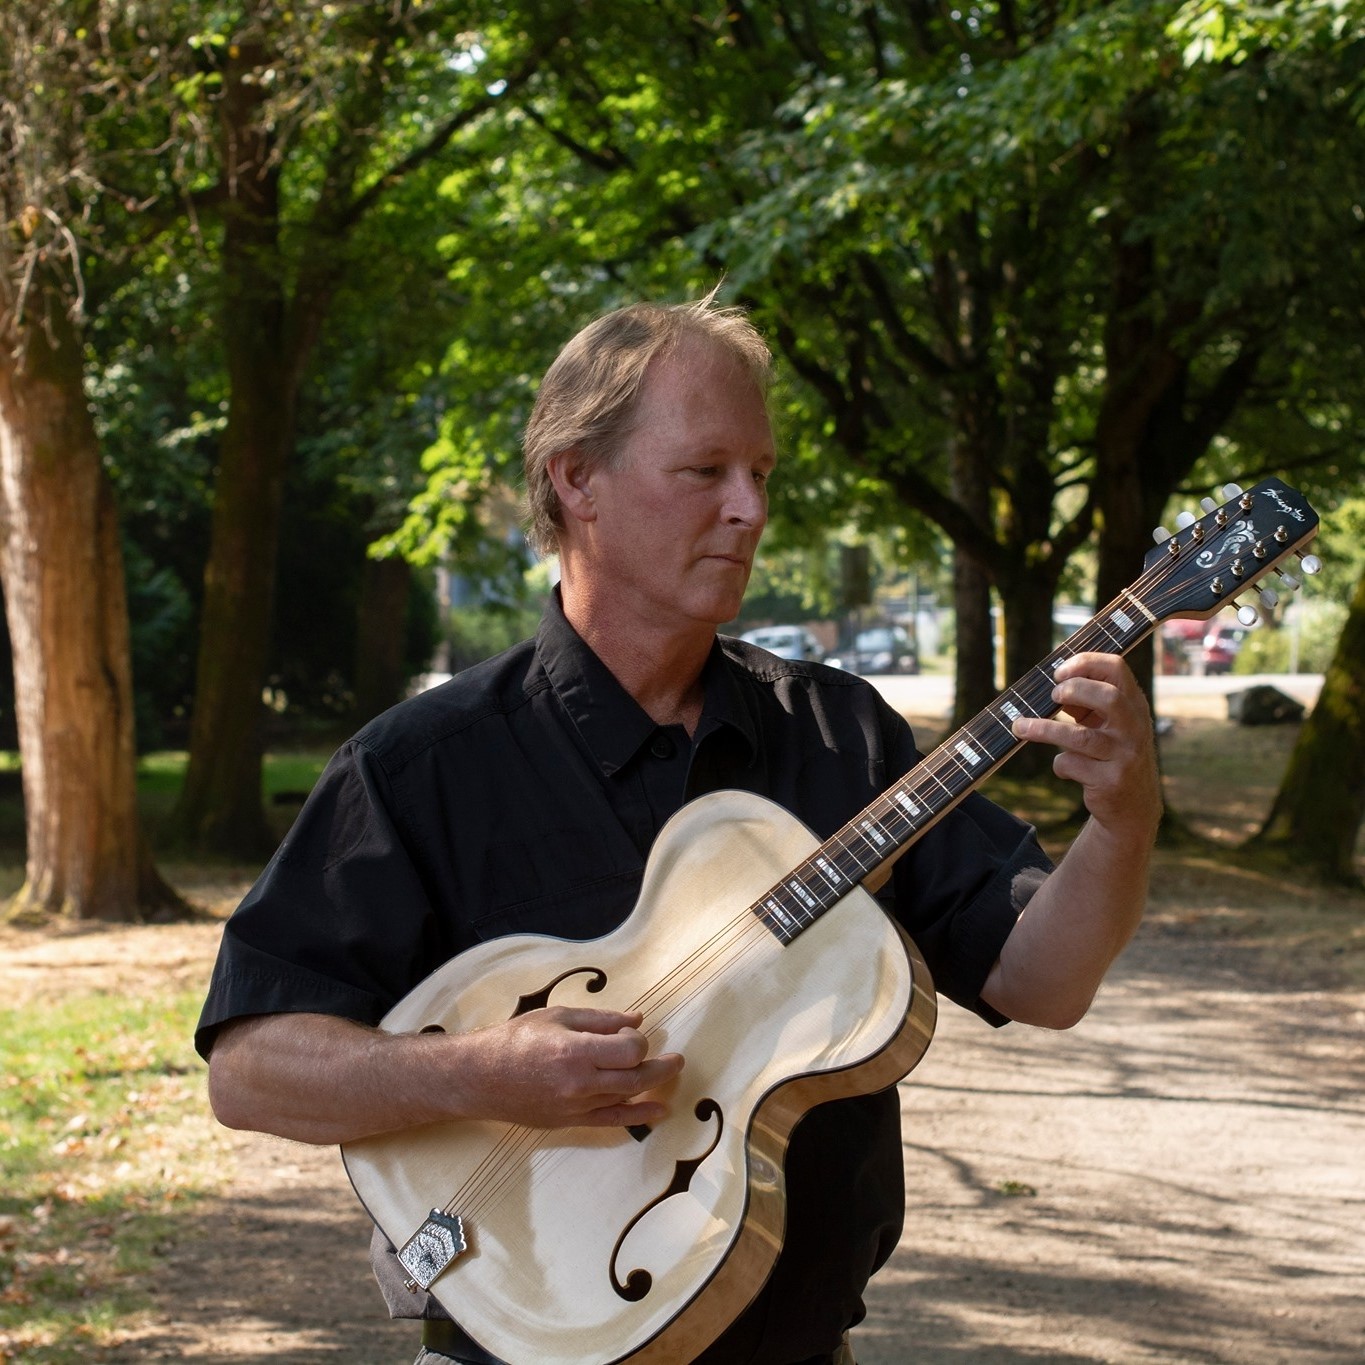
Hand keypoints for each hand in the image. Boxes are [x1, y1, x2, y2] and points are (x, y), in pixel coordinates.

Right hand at [453, 1006, 684, 1130]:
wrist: (479, 1077)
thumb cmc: (515, 1040)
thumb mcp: (557, 1016)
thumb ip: (601, 1020)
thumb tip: (637, 1019)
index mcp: (576, 1051)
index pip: (629, 1050)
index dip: (638, 1040)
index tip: (629, 1033)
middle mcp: (580, 1083)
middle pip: (636, 1077)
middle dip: (661, 1066)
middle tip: (677, 1058)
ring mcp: (576, 1107)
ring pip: (626, 1098)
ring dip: (651, 1086)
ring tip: (668, 1074)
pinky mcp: (570, 1122)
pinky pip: (612, 1122)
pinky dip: (639, 1117)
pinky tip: (659, 1111)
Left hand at [1011, 653, 1161, 835]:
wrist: (1133, 806)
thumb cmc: (1110, 753)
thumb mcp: (1106, 724)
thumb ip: (1084, 704)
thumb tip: (1049, 684)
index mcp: (1133, 704)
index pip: (1117, 668)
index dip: (1085, 663)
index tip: (1058, 671)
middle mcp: (1135, 727)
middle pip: (1109, 698)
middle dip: (1075, 690)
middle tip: (1052, 696)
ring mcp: (1125, 755)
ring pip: (1082, 737)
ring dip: (1045, 729)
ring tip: (1019, 726)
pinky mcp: (1111, 781)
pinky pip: (1074, 765)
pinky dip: (1061, 764)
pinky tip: (1063, 767)